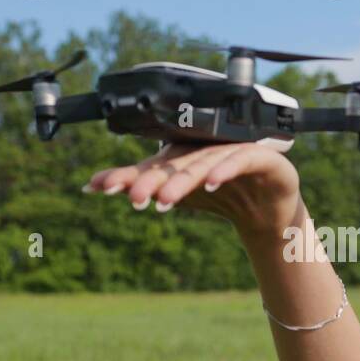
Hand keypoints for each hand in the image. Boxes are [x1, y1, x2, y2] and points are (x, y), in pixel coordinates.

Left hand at [82, 140, 301, 237]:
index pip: (153, 165)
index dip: (128, 175)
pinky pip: (241, 159)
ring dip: (184, 180)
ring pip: (204, 163)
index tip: (101, 187)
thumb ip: (140, 187)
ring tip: (165, 199)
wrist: (270, 211)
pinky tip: (212, 182)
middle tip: (134, 198)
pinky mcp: (261, 157)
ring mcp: (234, 151)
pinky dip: (225, 169)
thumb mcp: (179, 195)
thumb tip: (90, 186)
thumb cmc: (222, 194)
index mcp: (185, 155)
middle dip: (153, 180)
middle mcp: (207, 149)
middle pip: (176, 163)